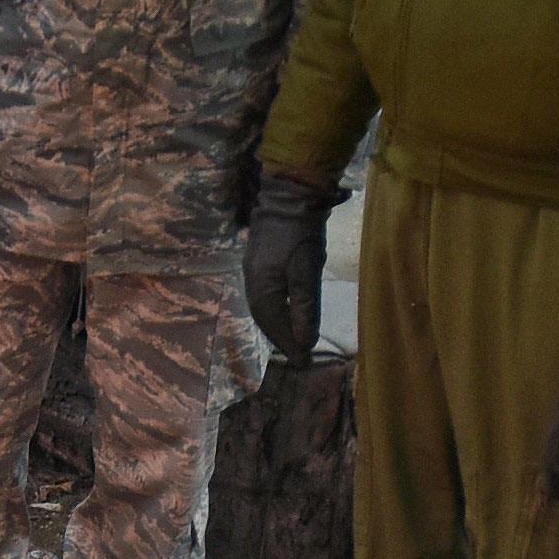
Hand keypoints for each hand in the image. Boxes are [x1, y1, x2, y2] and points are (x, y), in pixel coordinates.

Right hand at [238, 180, 330, 365]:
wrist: (287, 196)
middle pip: (265, 320)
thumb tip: (305, 342)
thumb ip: (305, 309)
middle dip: (281, 338)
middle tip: (298, 355)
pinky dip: (275, 309)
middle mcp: (251, 284)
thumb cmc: (300, 235)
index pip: (274, 326)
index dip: (289, 345)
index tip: (303, 361)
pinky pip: (264, 296)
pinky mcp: (258, 262)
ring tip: (292, 338)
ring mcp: (252, 272)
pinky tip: (284, 310)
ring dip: (277, 325)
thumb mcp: (307, 273)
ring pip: (263, 308)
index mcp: (261, 289)